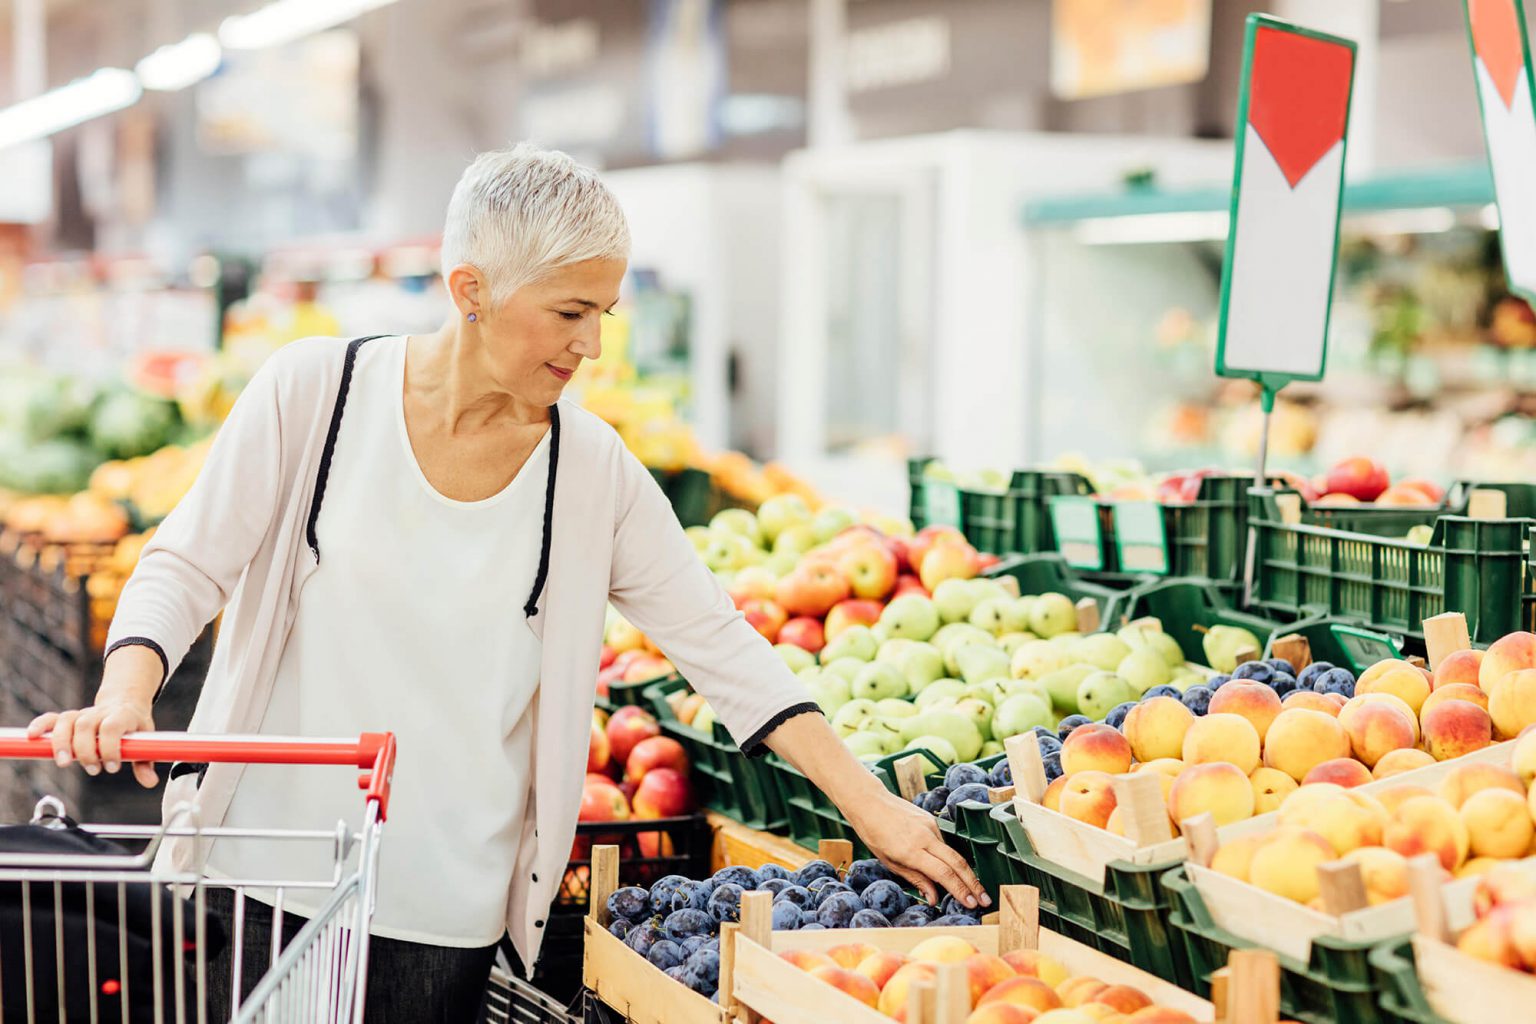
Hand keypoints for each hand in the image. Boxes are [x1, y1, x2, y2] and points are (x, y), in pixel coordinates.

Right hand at [27, 699, 158, 787]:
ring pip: (67, 721)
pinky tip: (32, 737)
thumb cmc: (134, 726)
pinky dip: (40, 725)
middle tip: (92, 770)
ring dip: (61, 743)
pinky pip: (51, 718)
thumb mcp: (146, 740)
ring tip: (64, 763)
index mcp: (122, 716)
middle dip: (85, 750)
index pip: (112, 728)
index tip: (112, 767)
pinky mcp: (69, 718)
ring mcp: (83, 714)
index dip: (109, 747)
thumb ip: (146, 762)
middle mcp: (100, 713)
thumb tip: (150, 782)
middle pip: (86, 725)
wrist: (125, 703)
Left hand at [848, 789, 989, 910]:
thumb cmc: (874, 834)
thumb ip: (915, 879)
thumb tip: (934, 897)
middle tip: (984, 900)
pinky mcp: (932, 819)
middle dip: (973, 883)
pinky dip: (949, 857)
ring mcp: (930, 826)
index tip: (971, 904)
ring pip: (953, 852)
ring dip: (965, 872)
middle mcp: (925, 837)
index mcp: (912, 851)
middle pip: (958, 863)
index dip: (959, 890)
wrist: (870, 802)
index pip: (943, 874)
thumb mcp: (890, 862)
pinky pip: (944, 842)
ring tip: (973, 889)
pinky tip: (951, 868)